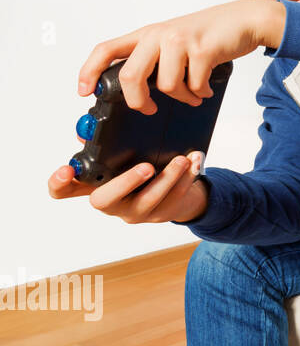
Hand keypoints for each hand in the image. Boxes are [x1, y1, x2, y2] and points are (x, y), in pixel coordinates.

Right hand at [47, 152, 208, 223]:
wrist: (174, 193)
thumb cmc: (141, 169)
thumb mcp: (122, 156)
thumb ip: (106, 144)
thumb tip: (89, 131)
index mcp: (94, 186)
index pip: (63, 191)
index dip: (58, 183)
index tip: (65, 169)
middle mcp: (111, 203)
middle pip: (104, 200)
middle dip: (125, 182)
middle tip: (146, 167)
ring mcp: (135, 212)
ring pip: (149, 200)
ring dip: (168, 179)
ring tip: (182, 160)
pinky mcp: (161, 215)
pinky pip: (175, 199)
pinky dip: (187, 179)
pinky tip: (195, 162)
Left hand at [77, 0, 284, 113]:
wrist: (245, 20)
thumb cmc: (210, 34)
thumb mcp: (175, 40)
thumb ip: (155, 58)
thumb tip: (138, 90)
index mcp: (147, 34)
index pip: (106, 50)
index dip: (90, 71)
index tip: (85, 91)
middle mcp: (159, 35)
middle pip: (129, 75)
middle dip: (138, 101)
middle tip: (148, 109)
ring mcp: (179, 41)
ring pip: (166, 86)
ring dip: (182, 97)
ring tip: (193, 94)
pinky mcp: (201, 50)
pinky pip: (193, 86)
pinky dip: (200, 93)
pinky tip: (206, 88)